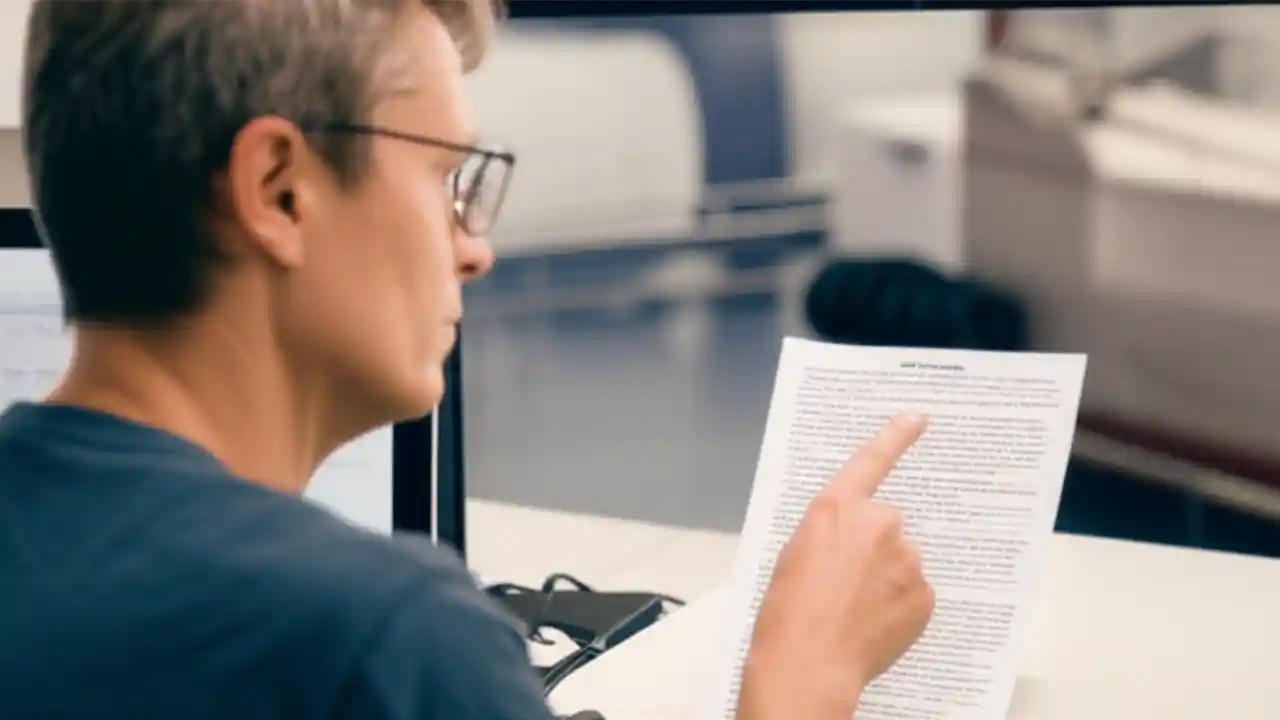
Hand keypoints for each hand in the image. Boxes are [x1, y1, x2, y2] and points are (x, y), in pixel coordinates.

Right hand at [736, 412, 934, 719]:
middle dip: (873, 547)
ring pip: (901, 561)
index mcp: (836, 508)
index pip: (871, 460)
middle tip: (845, 583)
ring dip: (885, 579)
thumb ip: (831, 534)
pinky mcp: (924, 592)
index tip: (919, 417)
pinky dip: (898, 606)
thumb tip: (852, 545)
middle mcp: (879, 523)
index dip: (897, 436)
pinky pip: (914, 593)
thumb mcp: (795, 554)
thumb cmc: (788, 611)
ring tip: (853, 611)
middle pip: (885, 525)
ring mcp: (907, 558)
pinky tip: (873, 624)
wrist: (809, 662)